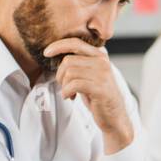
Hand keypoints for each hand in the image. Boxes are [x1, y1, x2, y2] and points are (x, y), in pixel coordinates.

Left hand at [45, 38, 133, 152]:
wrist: (114, 117)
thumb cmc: (98, 96)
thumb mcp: (89, 75)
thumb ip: (79, 63)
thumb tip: (56, 55)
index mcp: (100, 56)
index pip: (75, 43)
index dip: (58, 46)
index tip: (46, 53)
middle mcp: (103, 62)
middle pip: (68, 61)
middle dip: (60, 75)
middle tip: (64, 86)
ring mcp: (103, 75)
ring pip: (69, 73)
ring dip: (64, 86)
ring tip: (70, 93)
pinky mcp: (100, 88)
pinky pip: (73, 85)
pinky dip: (67, 92)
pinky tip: (71, 97)